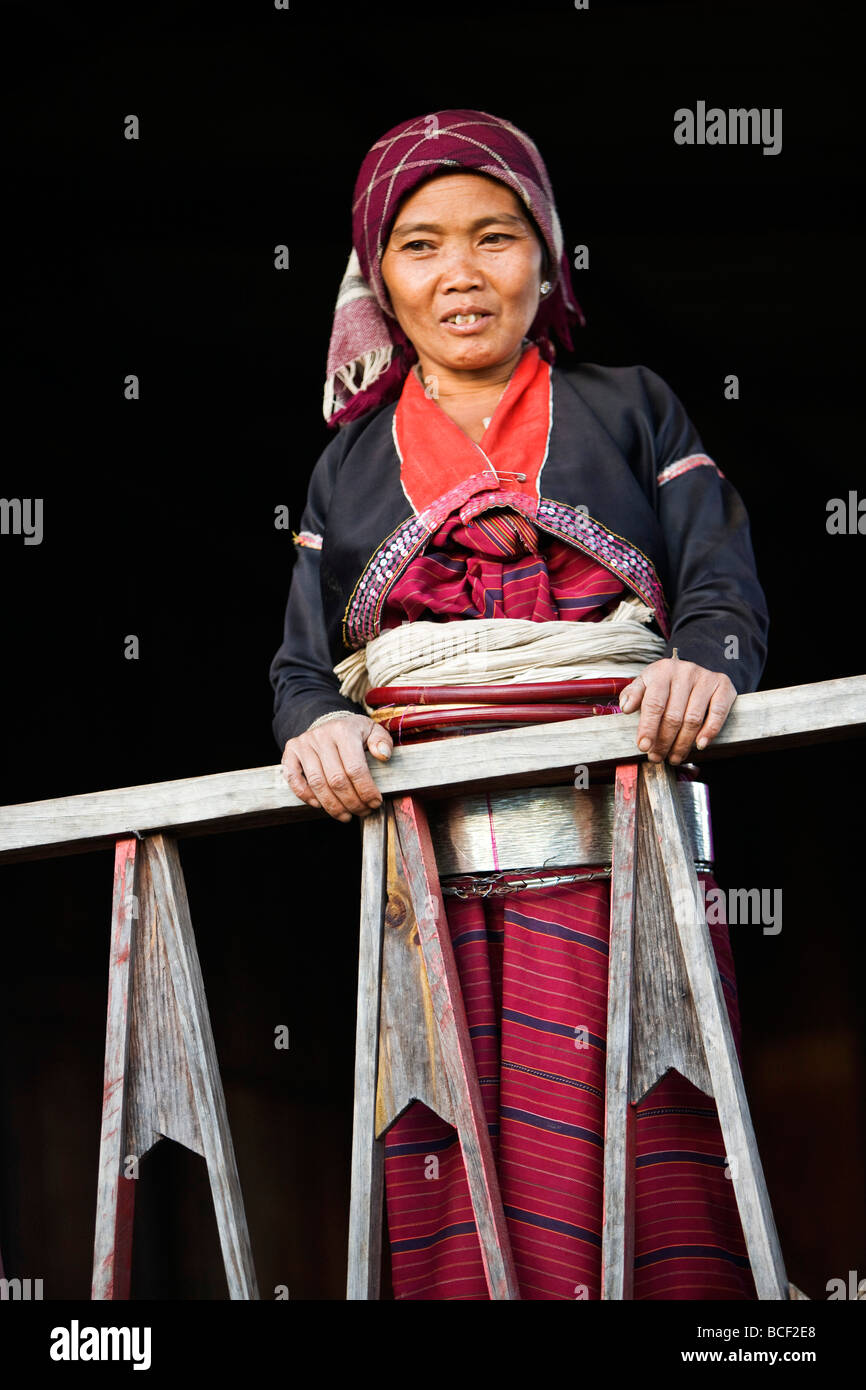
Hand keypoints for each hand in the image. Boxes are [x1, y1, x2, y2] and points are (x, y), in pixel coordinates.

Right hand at [280, 715, 392, 821]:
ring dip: (332, 806)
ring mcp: (303, 744)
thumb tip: (383, 756)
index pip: (355, 768)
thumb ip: (382, 741)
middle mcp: (321, 736)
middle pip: (336, 780)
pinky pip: (293, 778)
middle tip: (362, 812)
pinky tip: (319, 805)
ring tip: (345, 815)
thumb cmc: (354, 733)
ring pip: (317, 783)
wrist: (329, 723)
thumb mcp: (372, 731)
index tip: (375, 803)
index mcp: (344, 731)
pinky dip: (305, 795)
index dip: (366, 790)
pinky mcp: (290, 752)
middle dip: (352, 802)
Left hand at [618, 658, 735, 763]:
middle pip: (673, 715)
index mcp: (662, 671)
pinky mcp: (723, 685)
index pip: (654, 704)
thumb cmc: (666, 683)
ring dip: (683, 743)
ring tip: (674, 757)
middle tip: (657, 757)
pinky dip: (709, 731)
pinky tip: (700, 745)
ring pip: (693, 718)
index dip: (648, 728)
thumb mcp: (645, 683)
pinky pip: (717, 712)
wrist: (693, 670)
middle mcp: (685, 671)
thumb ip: (633, 695)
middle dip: (664, 741)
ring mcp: (705, 678)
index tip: (643, 747)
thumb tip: (626, 707)